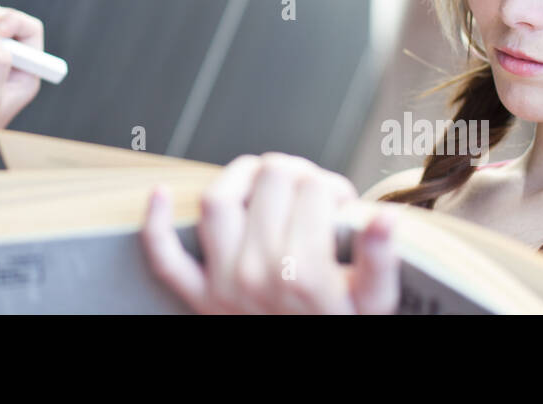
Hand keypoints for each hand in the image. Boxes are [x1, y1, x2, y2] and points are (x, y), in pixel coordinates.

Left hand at [140, 152, 400, 313]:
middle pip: (270, 180)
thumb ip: (381, 258)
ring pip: (218, 201)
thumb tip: (385, 218)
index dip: (334, 186)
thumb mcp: (375, 302)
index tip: (341, 201)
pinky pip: (165, 259)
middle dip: (296, 172)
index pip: (315, 190)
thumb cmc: (340, 327)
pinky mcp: (200, 298)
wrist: (310, 370)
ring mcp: (224, 285)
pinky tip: (161, 195)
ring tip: (265, 180)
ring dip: (241, 177)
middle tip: (310, 188)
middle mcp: (258, 274)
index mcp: (304, 273)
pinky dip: (156, 224)